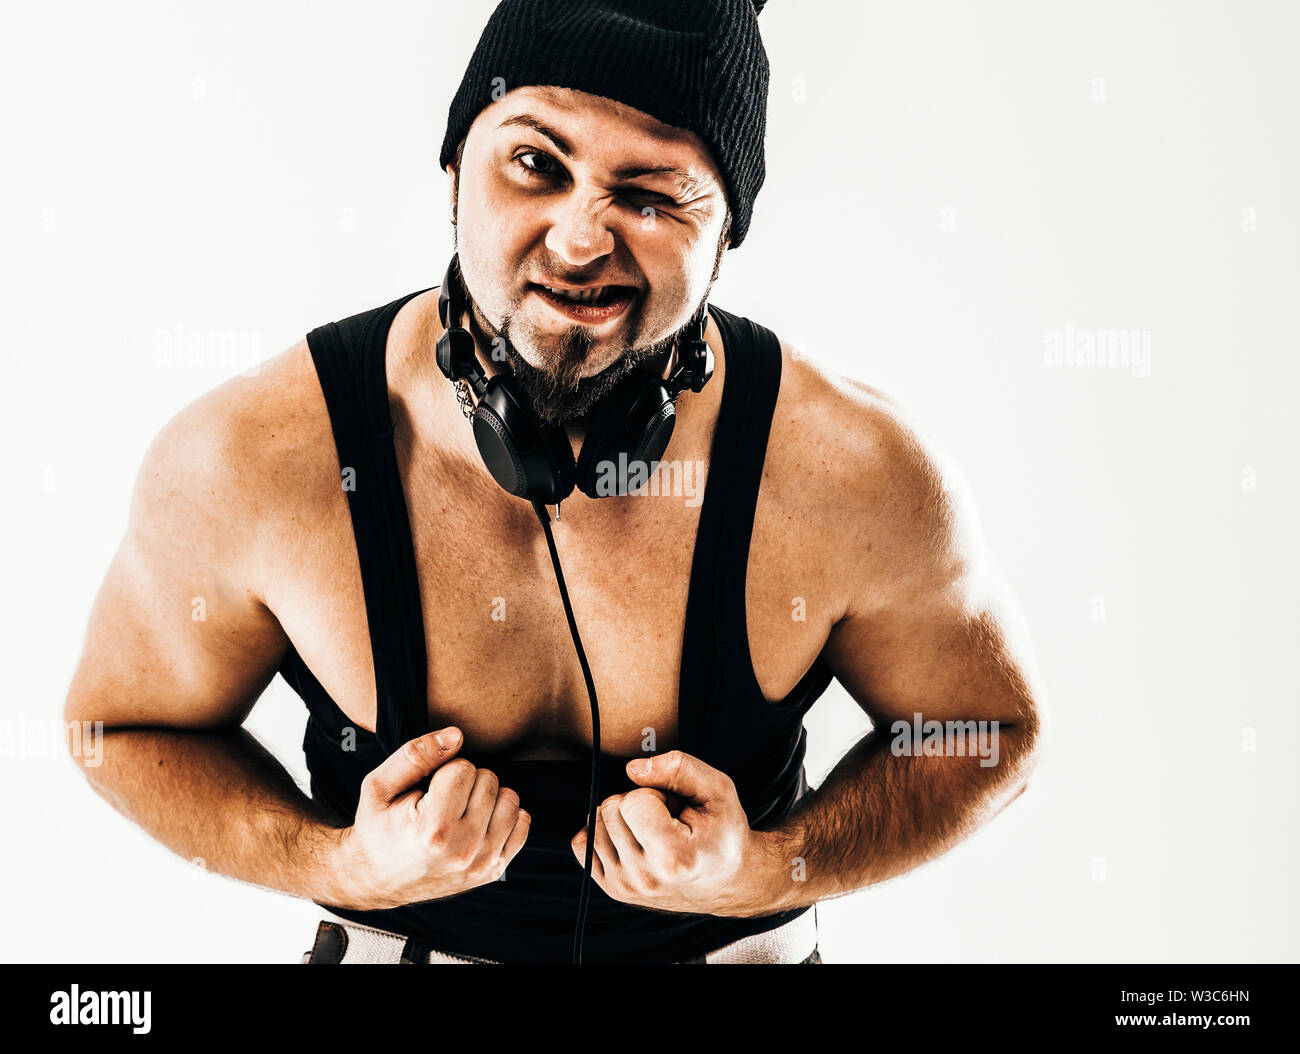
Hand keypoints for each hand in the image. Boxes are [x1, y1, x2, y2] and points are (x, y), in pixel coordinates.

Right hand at [333, 727, 529, 909]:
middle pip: (489, 781)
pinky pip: (521, 823)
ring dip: (487, 797)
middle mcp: (462, 850)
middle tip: (441, 801)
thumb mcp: (378, 786)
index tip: (429, 789)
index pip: (464, 769)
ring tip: (459, 811)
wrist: (376, 879)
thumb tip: (456, 736)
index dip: (445, 770)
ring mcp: (481, 863)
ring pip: (510, 800)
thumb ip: (415, 755)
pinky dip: (503, 815)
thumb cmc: (376, 828)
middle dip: (466, 781)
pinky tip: (477, 822)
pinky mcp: (494, 870)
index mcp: (432, 831)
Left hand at [569, 750, 779, 916]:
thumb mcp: (717, 790)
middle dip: (637, 802)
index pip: (633, 802)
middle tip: (667, 820)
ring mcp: (626, 887)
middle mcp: (645, 878)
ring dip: (622, 818)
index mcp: (674, 858)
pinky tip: (634, 838)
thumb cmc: (722, 834)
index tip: (675, 809)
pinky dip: (605, 832)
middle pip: (610, 809)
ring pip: (594, 823)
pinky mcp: (612, 889)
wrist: (725, 881)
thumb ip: (678, 767)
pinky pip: (583, 844)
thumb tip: (632, 768)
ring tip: (654, 831)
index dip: (654, 794)